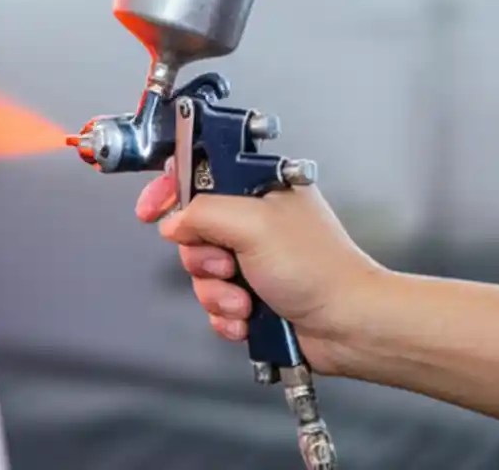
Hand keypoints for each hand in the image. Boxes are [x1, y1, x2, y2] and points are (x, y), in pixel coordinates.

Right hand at [135, 160, 387, 374]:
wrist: (347, 325)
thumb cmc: (321, 269)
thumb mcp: (254, 224)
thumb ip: (203, 212)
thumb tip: (175, 222)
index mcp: (259, 189)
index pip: (200, 173)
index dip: (170, 188)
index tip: (151, 208)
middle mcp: (254, 221)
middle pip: (192, 231)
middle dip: (201, 257)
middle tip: (227, 264)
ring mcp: (252, 259)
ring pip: (200, 272)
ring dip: (216, 293)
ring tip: (244, 299)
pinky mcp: (251, 294)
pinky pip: (213, 303)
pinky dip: (225, 315)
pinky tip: (248, 317)